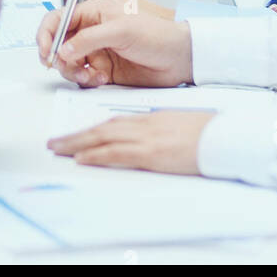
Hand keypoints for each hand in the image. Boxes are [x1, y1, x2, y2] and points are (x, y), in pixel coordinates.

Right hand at [36, 0, 191, 87]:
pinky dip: (86, 79)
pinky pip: (83, 76)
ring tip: (88, 75)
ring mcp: (98, 50)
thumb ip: (89, 39)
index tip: (45, 50)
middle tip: (65, 66)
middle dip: (59, 56)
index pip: (61, 17)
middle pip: (60, 42)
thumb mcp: (122, 30)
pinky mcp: (104, 69)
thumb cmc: (159, 35)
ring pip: (70, 61)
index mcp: (97, 9)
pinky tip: (99, 78)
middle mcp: (94, 29)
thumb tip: (63, 49)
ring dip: (73, 70)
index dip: (48, 33)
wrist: (181, 59)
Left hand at [48, 110, 215, 174]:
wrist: (222, 135)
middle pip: (101, 128)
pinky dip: (97, 155)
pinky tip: (83, 158)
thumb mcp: (177, 127)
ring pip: (102, 138)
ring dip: (77, 144)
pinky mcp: (150, 153)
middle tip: (54, 141)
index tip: (77, 135)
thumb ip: (159, 131)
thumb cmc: (206, 132)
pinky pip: (117, 153)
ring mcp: (145, 138)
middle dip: (75, 136)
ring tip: (59, 149)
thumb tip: (148, 140)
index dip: (91, 129)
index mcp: (149, 119)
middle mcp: (142, 125)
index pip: (113, 122)